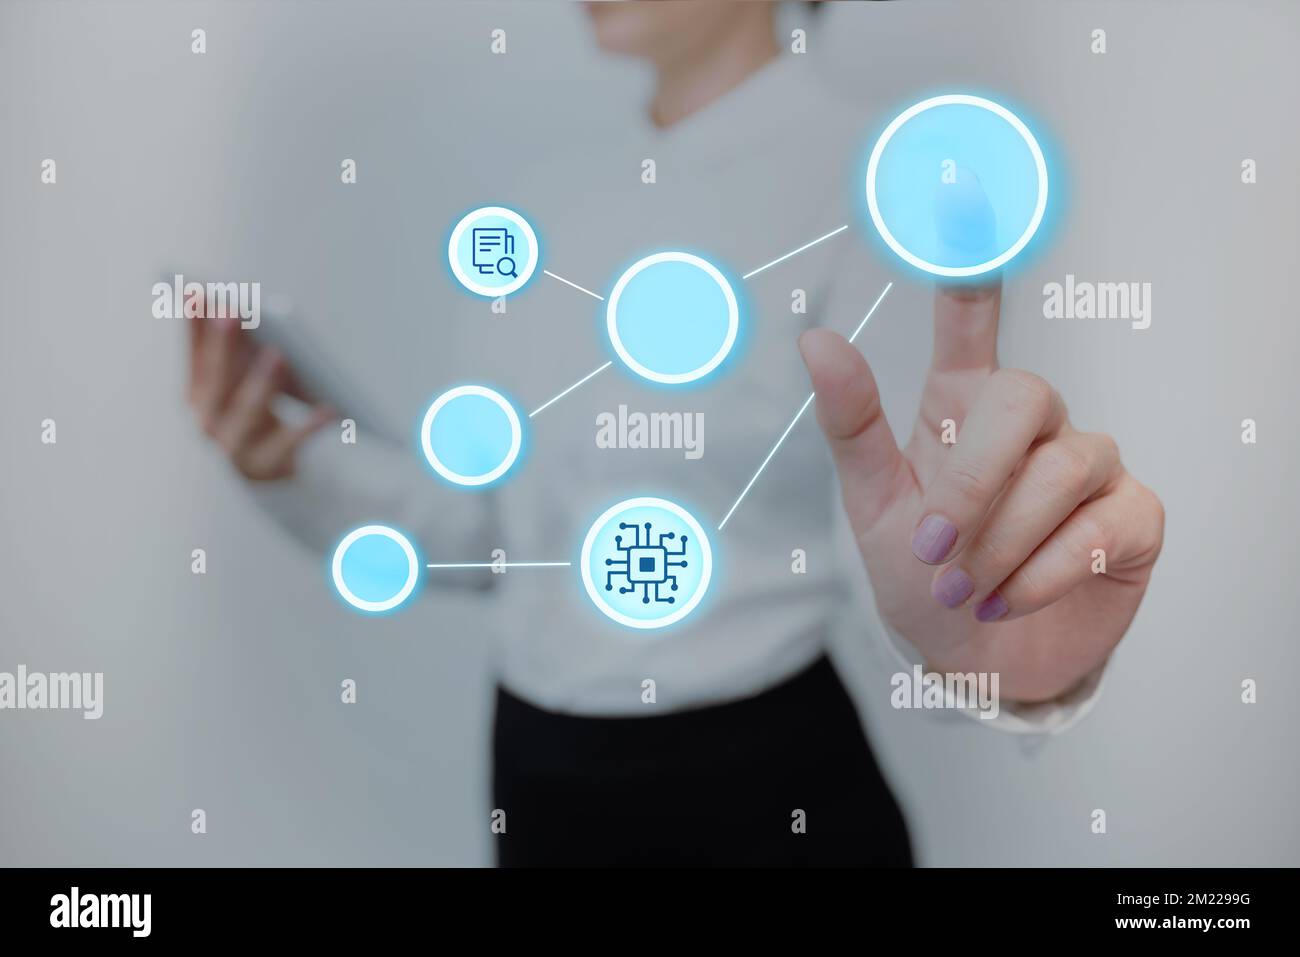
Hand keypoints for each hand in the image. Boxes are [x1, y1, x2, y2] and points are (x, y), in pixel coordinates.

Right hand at [187, 314, 333, 479]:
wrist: (274, 471)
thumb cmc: (261, 413)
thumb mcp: (249, 378)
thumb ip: (243, 348)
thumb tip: (238, 308)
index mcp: (199, 395)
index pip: (195, 355)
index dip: (194, 326)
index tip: (196, 292)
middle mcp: (209, 421)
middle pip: (216, 382)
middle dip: (223, 347)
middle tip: (232, 315)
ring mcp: (236, 447)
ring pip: (247, 414)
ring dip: (261, 383)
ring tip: (277, 355)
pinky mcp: (268, 466)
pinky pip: (290, 444)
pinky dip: (308, 427)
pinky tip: (327, 410)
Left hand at [799, 281, 1163, 701]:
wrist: (970, 662)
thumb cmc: (921, 577)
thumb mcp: (871, 506)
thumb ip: (851, 424)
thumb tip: (814, 339)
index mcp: (960, 405)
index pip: (973, 316)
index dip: (973, 254)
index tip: (963, 189)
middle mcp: (1031, 424)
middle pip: (1025, 395)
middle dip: (975, 479)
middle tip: (932, 549)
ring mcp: (1089, 466)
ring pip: (1063, 468)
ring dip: (1001, 542)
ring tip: (964, 590)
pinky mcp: (1131, 519)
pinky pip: (1102, 523)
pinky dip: (1043, 572)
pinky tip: (1009, 597)